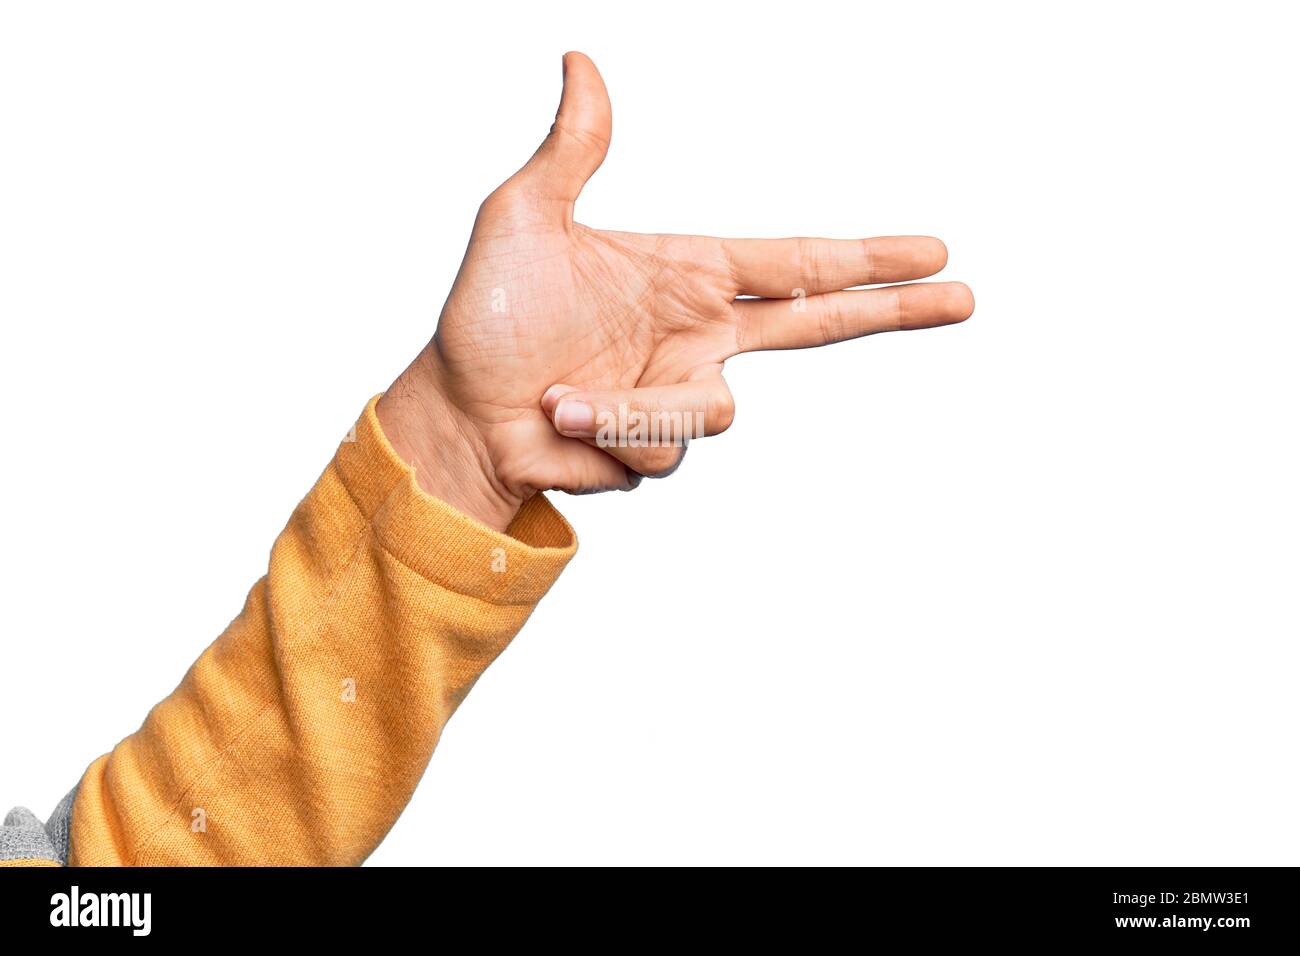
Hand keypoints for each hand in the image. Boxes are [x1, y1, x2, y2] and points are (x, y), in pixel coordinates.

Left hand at [378, 52, 972, 530]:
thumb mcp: (522, 217)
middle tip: (965, 296)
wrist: (457, 410)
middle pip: (818, 326)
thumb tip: (582, 61)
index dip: (865, 257)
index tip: (931, 251)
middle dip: (891, 310)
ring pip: (714, 413)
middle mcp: (700, 336)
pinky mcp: (657, 449)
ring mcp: (682, 396)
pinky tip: (561, 420)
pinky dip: (604, 433)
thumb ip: (573, 149)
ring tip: (559, 395)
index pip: (795, 262)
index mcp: (687, 275)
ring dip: (630, 406)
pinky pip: (662, 451)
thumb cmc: (488, 316)